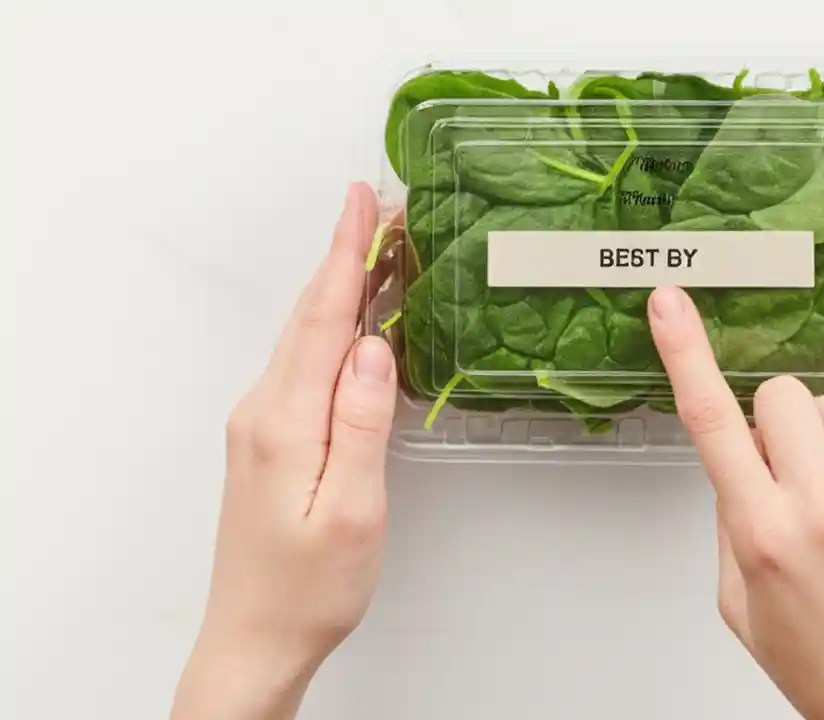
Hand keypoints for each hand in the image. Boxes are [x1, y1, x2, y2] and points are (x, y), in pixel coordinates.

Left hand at [172, 183, 395, 719]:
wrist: (254, 638)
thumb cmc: (309, 587)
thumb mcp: (352, 508)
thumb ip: (363, 423)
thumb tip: (374, 348)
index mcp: (285, 420)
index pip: (323, 318)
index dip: (346, 254)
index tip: (360, 200)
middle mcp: (264, 411)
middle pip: (311, 316)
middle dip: (345, 255)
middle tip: (379, 207)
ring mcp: (262, 425)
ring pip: (307, 337)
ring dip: (341, 289)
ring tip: (378, 251)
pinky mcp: (269, 441)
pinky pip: (304, 366)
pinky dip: (333, 329)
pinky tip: (356, 325)